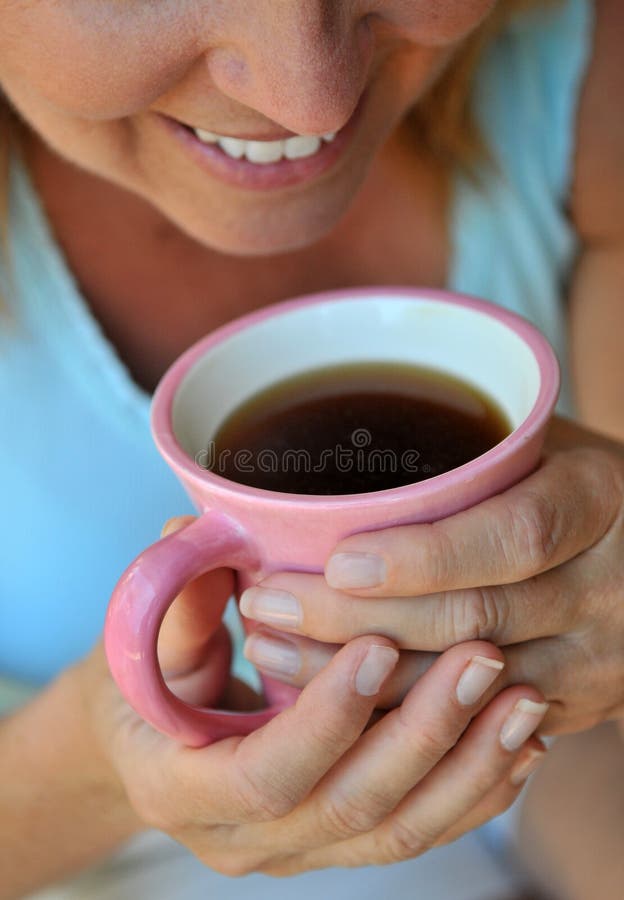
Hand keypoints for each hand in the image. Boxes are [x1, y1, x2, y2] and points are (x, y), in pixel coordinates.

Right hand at [80, 518, 547, 875]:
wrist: (144, 749)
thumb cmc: (137, 687)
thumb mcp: (138, 643)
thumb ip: (175, 597)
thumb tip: (201, 527)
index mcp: (179, 787)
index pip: (263, 776)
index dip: (326, 718)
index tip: (378, 645)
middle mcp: (240, 839)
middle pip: (349, 807)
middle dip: (425, 734)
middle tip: (481, 659)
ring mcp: (294, 848)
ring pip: (397, 830)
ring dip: (469, 767)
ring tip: (523, 699)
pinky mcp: (335, 841)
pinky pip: (416, 831)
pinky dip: (474, 791)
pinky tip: (521, 742)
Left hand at [240, 417, 623, 735]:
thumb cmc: (562, 477)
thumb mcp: (535, 439)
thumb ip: (458, 448)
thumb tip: (312, 463)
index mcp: (599, 500)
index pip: (517, 535)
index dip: (427, 556)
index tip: (339, 561)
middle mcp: (609, 588)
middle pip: (475, 618)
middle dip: (357, 621)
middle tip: (268, 605)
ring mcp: (597, 660)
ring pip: (465, 688)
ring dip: (358, 678)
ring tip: (271, 650)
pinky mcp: (575, 707)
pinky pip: (475, 728)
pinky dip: (393, 714)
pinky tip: (323, 697)